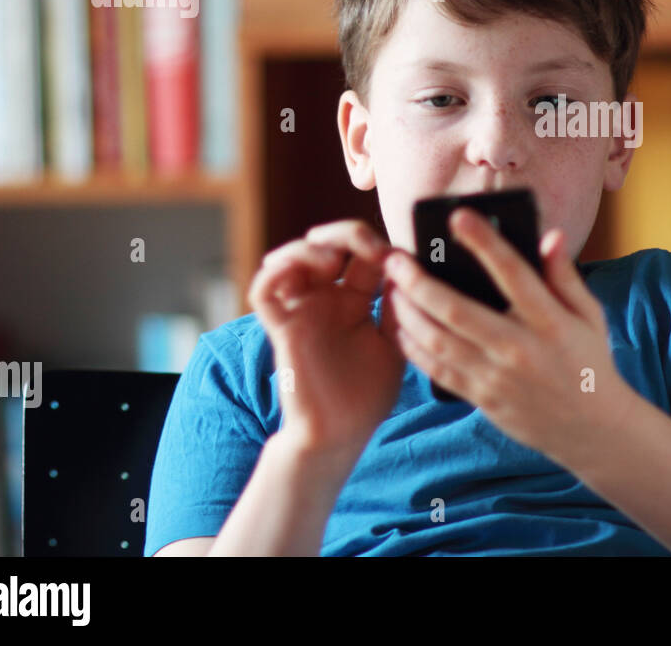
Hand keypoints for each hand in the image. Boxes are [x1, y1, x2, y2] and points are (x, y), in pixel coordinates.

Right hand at [247, 220, 406, 457]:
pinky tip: (294, 270)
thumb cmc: (368, 395)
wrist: (340, 435)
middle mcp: (327, 300)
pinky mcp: (282, 328)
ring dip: (310, 248)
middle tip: (367, 246)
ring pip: (291, 258)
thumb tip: (406, 268)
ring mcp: (302, 311)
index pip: (364, 255)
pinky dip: (273, 273)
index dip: (380, 247)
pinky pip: (264, 291)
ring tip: (330, 259)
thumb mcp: (395, 345)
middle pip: (327, 245)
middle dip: (345, 234)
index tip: (399, 259)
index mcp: (356, 300)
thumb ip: (397, 308)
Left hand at [382, 207, 639, 470]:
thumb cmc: (589, 362)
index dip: (484, 242)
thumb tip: (550, 235)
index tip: (459, 217)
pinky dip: (414, 347)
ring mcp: (497, 377)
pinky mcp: (482, 398)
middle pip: (457, 309)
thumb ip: (565, 276)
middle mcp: (519, 348)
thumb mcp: (589, 316)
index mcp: (550, 322)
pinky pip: (438, 371)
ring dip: (408, 312)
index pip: (513, 273)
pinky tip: (401, 326)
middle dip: (419, 282)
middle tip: (395, 260)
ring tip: (392, 288)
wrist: (591, 430)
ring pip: (438, 341)